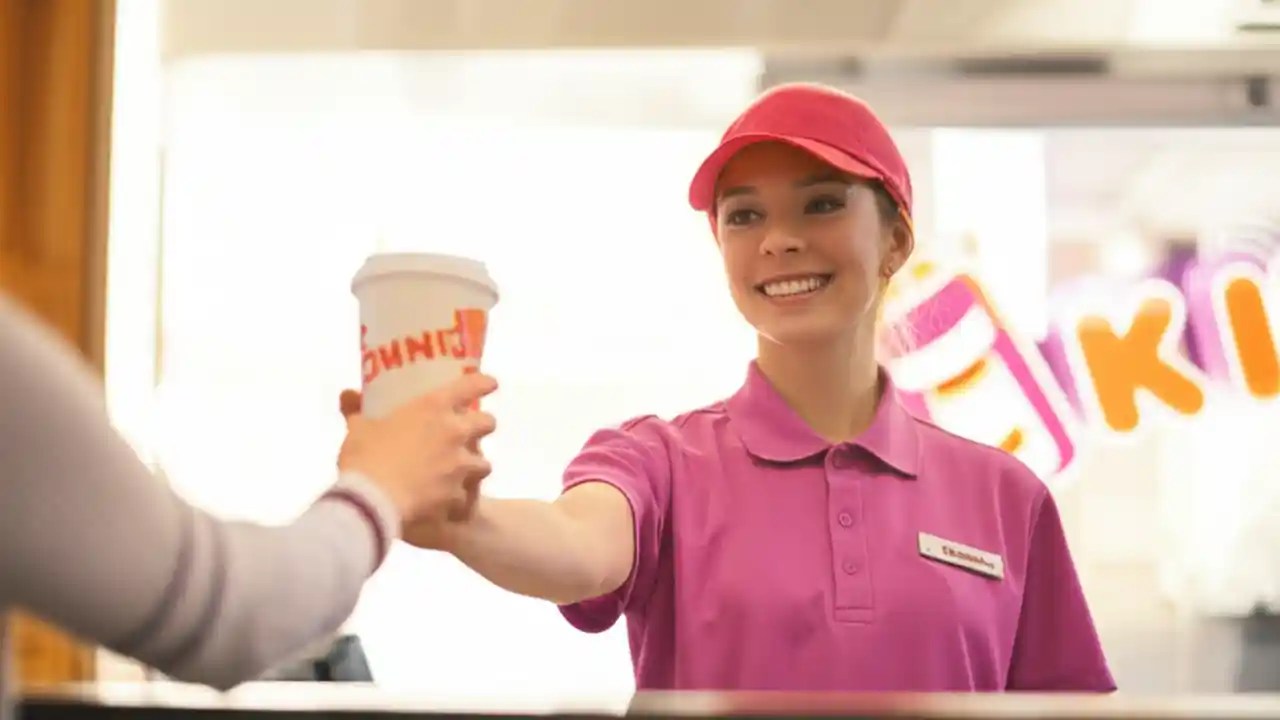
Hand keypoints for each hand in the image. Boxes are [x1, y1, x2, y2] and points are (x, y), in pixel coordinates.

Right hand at [338, 373, 497, 526]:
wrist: (373, 501)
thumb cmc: (365, 457)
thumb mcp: (357, 429)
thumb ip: (355, 410)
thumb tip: (347, 394)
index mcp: (433, 407)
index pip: (472, 386)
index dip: (484, 383)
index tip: (491, 384)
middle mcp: (454, 432)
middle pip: (488, 423)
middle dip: (484, 426)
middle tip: (474, 430)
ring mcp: (459, 464)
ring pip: (485, 463)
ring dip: (476, 466)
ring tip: (464, 471)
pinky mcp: (457, 494)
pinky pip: (465, 496)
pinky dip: (458, 499)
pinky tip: (448, 502)